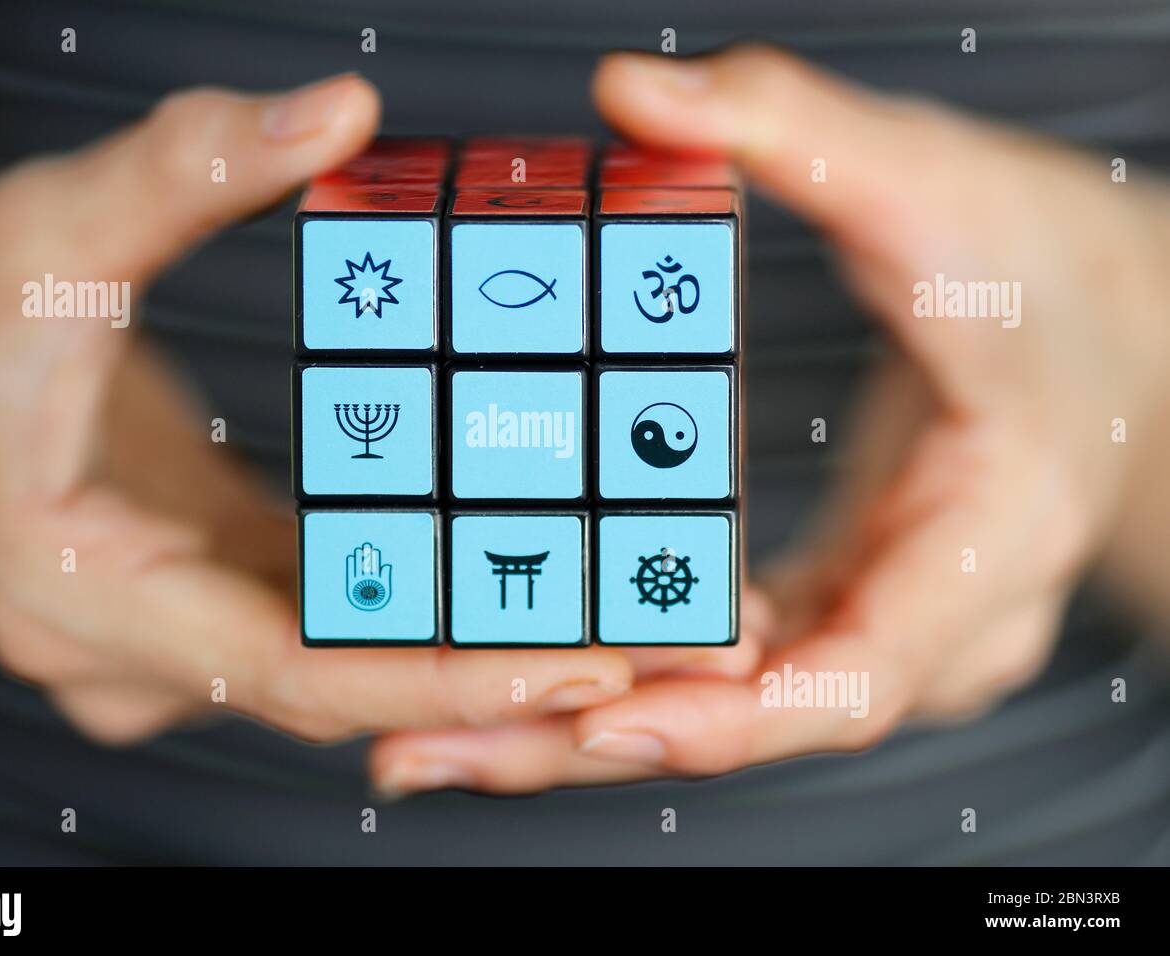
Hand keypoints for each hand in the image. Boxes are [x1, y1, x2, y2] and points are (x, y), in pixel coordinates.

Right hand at [0, 73, 640, 745]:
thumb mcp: (44, 229)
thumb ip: (185, 169)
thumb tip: (334, 113)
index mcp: (75, 588)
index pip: (287, 665)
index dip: (437, 674)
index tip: (574, 662)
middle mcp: (128, 647)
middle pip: (341, 687)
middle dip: (497, 675)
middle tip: (654, 646)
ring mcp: (167, 635)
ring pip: (344, 670)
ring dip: (479, 652)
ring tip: (625, 619)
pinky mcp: (203, 597)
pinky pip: (330, 626)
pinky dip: (426, 612)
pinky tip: (526, 576)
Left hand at [370, 45, 1169, 792]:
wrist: (1115, 317)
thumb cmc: (1047, 265)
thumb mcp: (934, 181)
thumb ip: (792, 126)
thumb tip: (636, 91)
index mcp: (989, 537)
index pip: (853, 674)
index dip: (725, 715)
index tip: (598, 721)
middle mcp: (940, 618)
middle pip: (757, 718)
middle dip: (592, 740)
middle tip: (430, 753)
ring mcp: (891, 623)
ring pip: (733, 710)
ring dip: (585, 725)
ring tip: (433, 737)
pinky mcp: (845, 600)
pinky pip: (733, 664)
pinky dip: (634, 671)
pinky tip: (524, 665)